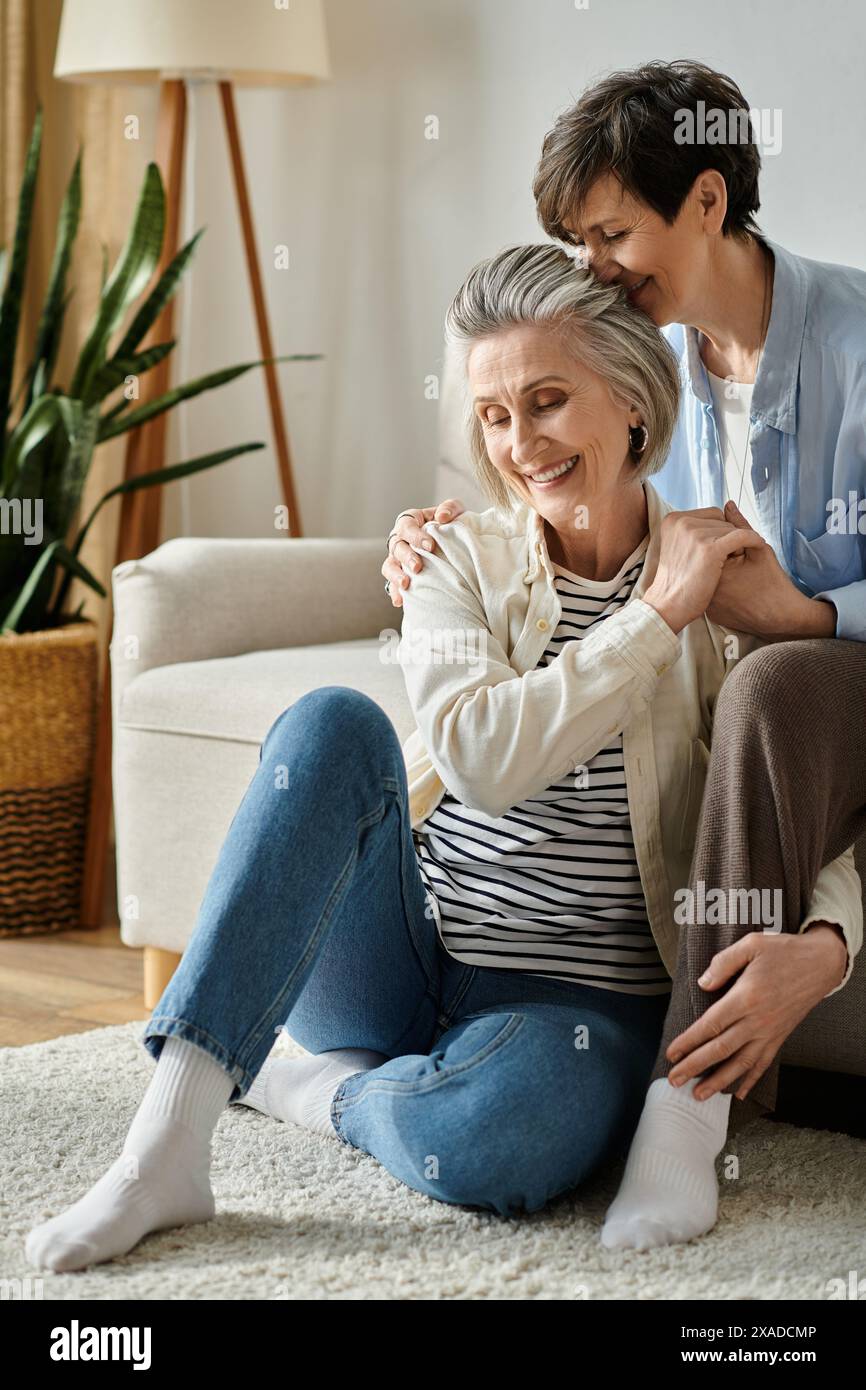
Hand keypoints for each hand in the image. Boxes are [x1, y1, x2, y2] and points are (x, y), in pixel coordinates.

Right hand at [381, 499, 466, 607]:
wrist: (457, 544)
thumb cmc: (453, 524)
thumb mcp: (455, 512)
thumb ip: (450, 508)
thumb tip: (442, 517)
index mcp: (411, 521)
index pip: (407, 526)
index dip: (415, 536)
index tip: (430, 546)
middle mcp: (401, 539)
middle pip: (397, 547)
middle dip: (406, 557)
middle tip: (418, 567)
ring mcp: (399, 559)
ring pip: (389, 566)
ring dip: (396, 576)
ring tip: (406, 585)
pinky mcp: (401, 575)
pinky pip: (392, 584)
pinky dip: (395, 592)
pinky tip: (400, 602)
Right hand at [642, 506, 765, 633]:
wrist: (668, 606)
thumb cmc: (677, 581)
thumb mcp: (681, 546)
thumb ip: (698, 528)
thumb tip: (730, 504)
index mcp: (673, 519)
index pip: (712, 513)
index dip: (720, 531)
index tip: (719, 549)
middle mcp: (682, 522)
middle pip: (722, 519)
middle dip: (728, 537)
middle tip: (724, 559)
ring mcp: (695, 534)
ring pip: (732, 529)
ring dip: (736, 545)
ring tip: (727, 565)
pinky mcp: (710, 549)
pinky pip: (742, 536)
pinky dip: (753, 540)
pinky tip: (759, 546)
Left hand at [665, 924, 848, 1100]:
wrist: (820, 964)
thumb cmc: (784, 952)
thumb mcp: (751, 945)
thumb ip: (723, 963)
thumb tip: (703, 984)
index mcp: (745, 997)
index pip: (710, 1025)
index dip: (689, 1042)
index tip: (671, 1054)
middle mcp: (757, 1020)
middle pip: (720, 1050)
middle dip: (695, 1067)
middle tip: (674, 1080)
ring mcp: (770, 1032)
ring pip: (741, 1064)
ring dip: (718, 1082)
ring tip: (699, 1095)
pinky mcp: (780, 1037)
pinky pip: (764, 1064)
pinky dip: (751, 1081)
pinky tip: (739, 1094)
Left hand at [705, 501, 836, 636]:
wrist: (781, 618)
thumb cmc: (773, 582)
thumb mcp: (759, 549)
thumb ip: (740, 525)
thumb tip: (727, 504)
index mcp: (715, 567)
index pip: (711, 543)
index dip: (732, 547)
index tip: (745, 559)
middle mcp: (705, 585)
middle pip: (705, 561)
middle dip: (722, 558)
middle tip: (745, 572)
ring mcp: (706, 602)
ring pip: (706, 577)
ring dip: (719, 573)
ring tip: (742, 583)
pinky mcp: (710, 613)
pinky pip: (710, 593)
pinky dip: (720, 589)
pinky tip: (738, 594)